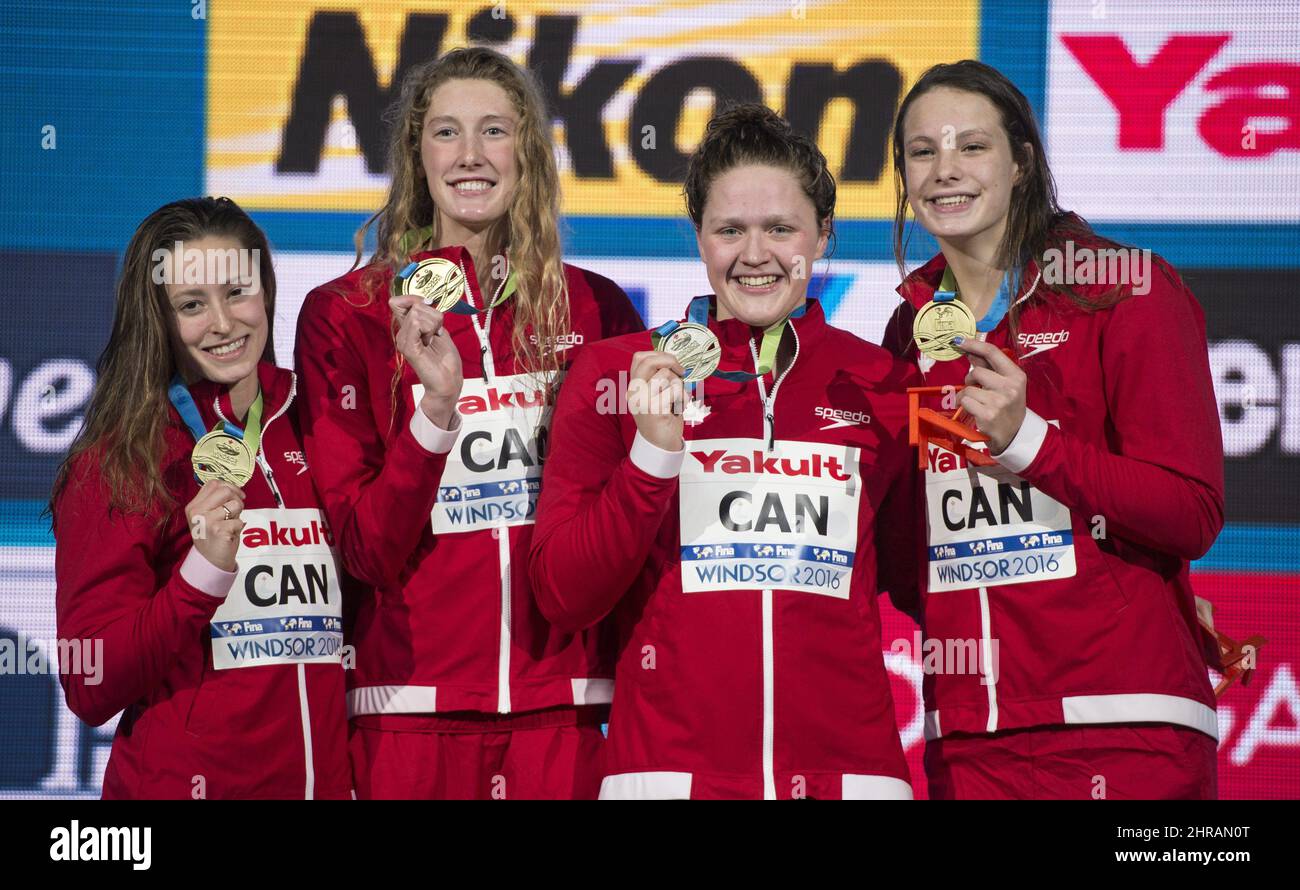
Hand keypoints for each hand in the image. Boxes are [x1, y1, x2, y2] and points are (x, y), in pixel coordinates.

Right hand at [185, 480, 245, 572]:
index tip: (237, 495)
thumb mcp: (207, 515)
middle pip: (225, 490)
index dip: (230, 486)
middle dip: (237, 498)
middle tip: (236, 510)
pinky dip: (239, 527)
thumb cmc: (213, 535)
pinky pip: (239, 521)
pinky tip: (230, 534)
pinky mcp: (218, 530)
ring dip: (238, 514)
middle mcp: (197, 511)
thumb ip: (215, 501)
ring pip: (235, 504)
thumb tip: (234, 488)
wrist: (210, 560)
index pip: (213, 483)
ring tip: (231, 524)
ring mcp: (207, 521)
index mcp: (194, 506)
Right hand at [390, 294, 463, 427]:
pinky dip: (429, 329)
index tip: (430, 307)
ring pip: (416, 313)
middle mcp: (402, 333)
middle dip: (433, 314)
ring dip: (433, 323)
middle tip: (437, 332)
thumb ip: (430, 316)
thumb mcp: (439, 330)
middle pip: (413, 305)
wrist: (449, 381)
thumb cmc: (446, 359)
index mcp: (408, 329)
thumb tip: (424, 300)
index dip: (414, 298)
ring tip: (434, 339)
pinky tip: (430, 342)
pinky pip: (416, 324)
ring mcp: (403, 341)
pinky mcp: (408, 348)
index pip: (398, 302)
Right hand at [627, 350, 685, 451]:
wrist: (660, 445)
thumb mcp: (653, 396)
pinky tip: (680, 407)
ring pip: (665, 375)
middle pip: (649, 361)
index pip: (638, 358)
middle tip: (681, 370)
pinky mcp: (655, 409)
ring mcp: (643, 400)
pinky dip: (683, 396)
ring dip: (679, 384)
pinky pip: (675, 390)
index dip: (657, 354)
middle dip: (670, 360)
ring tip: (679, 397)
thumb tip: (672, 361)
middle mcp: (634, 392)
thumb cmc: (661, 418)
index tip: (671, 362)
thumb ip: (656, 379)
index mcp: (633, 387)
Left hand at [953, 337, 1026, 454]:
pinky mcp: (988, 415)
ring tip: (976, 402)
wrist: (1014, 434)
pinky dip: (964, 405)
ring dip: (966, 395)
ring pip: (968, 389)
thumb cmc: (1007, 406)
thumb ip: (989, 368)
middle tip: (976, 388)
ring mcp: (999, 402)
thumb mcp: (1005, 385)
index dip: (974, 344)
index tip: (960, 341)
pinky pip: (965, 402)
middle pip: (977, 372)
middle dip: (970, 379)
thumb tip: (970, 350)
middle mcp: (1010, 387)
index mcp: (1016, 376)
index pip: (993, 353)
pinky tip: (974, 411)